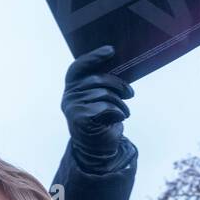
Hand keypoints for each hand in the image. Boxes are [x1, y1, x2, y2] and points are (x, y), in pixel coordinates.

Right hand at [61, 45, 132, 165]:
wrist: (98, 149)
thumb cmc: (102, 121)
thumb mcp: (100, 99)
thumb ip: (102, 84)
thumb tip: (117, 64)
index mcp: (72, 89)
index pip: (78, 68)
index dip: (93, 57)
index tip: (111, 50)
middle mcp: (68, 97)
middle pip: (97, 79)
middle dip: (118, 85)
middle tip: (131, 94)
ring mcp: (72, 108)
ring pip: (104, 94)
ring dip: (120, 103)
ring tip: (124, 112)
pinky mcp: (80, 118)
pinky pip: (105, 106)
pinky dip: (117, 112)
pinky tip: (119, 119)